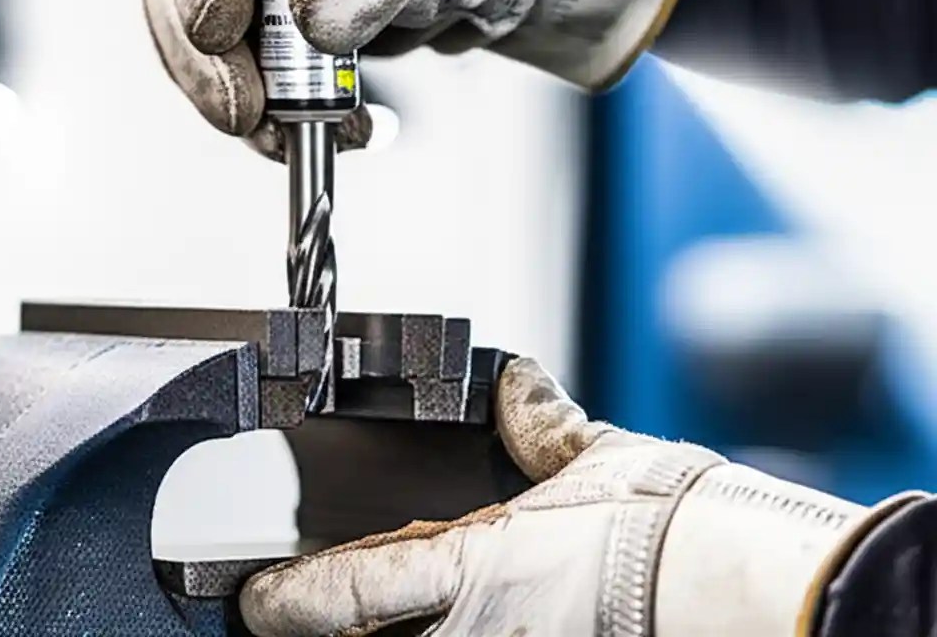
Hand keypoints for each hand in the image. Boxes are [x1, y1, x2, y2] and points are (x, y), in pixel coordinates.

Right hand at [141, 0, 690, 159]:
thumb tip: (310, 21)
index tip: (222, 28)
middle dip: (207, 57)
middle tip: (248, 113)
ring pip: (193, 33)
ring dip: (235, 100)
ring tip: (293, 136)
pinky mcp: (261, 21)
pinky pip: (230, 72)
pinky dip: (264, 117)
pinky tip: (316, 132)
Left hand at [240, 358, 926, 635]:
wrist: (745, 594)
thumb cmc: (675, 530)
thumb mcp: (601, 460)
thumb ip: (544, 429)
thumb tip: (518, 389)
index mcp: (473, 565)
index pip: (346, 589)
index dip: (286, 598)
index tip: (256, 600)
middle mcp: (475, 634)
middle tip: (291, 622)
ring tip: (353, 634)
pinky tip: (454, 633)